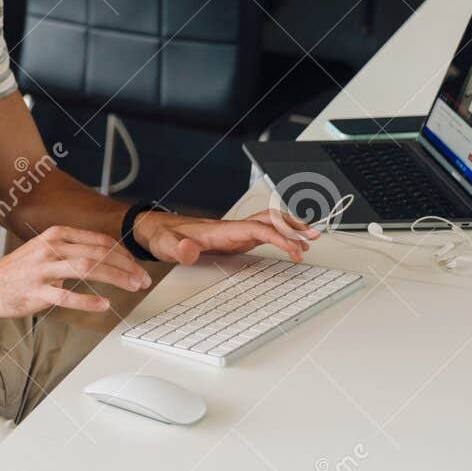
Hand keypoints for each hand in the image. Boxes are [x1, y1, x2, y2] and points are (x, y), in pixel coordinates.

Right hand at [0, 225, 152, 316]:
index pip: (99, 240)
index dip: (124, 254)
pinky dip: (88, 301)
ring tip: (133, 287)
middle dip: (126, 267)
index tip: (137, 267)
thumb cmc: (18, 270)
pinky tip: (104, 305)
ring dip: (116, 278)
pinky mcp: (36, 292)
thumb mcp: (45, 249)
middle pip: (98, 253)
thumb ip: (72, 250)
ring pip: (88, 269)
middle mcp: (51, 248)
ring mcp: (43, 269)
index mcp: (56, 235)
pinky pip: (67, 297)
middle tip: (143, 279)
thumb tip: (106, 257)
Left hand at [134, 207, 320, 265]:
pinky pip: (263, 233)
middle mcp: (232, 228)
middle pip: (269, 220)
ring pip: (269, 224)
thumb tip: (189, 250)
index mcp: (221, 230)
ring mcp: (235, 232)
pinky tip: (289, 243)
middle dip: (293, 227)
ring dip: (290, 228)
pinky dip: (280, 235)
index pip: (257, 229)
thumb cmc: (163, 236)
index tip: (294, 250)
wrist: (158, 230)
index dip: (278, 237)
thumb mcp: (166, 245)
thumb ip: (178, 248)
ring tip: (312, 238)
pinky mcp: (234, 239)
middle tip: (314, 238)